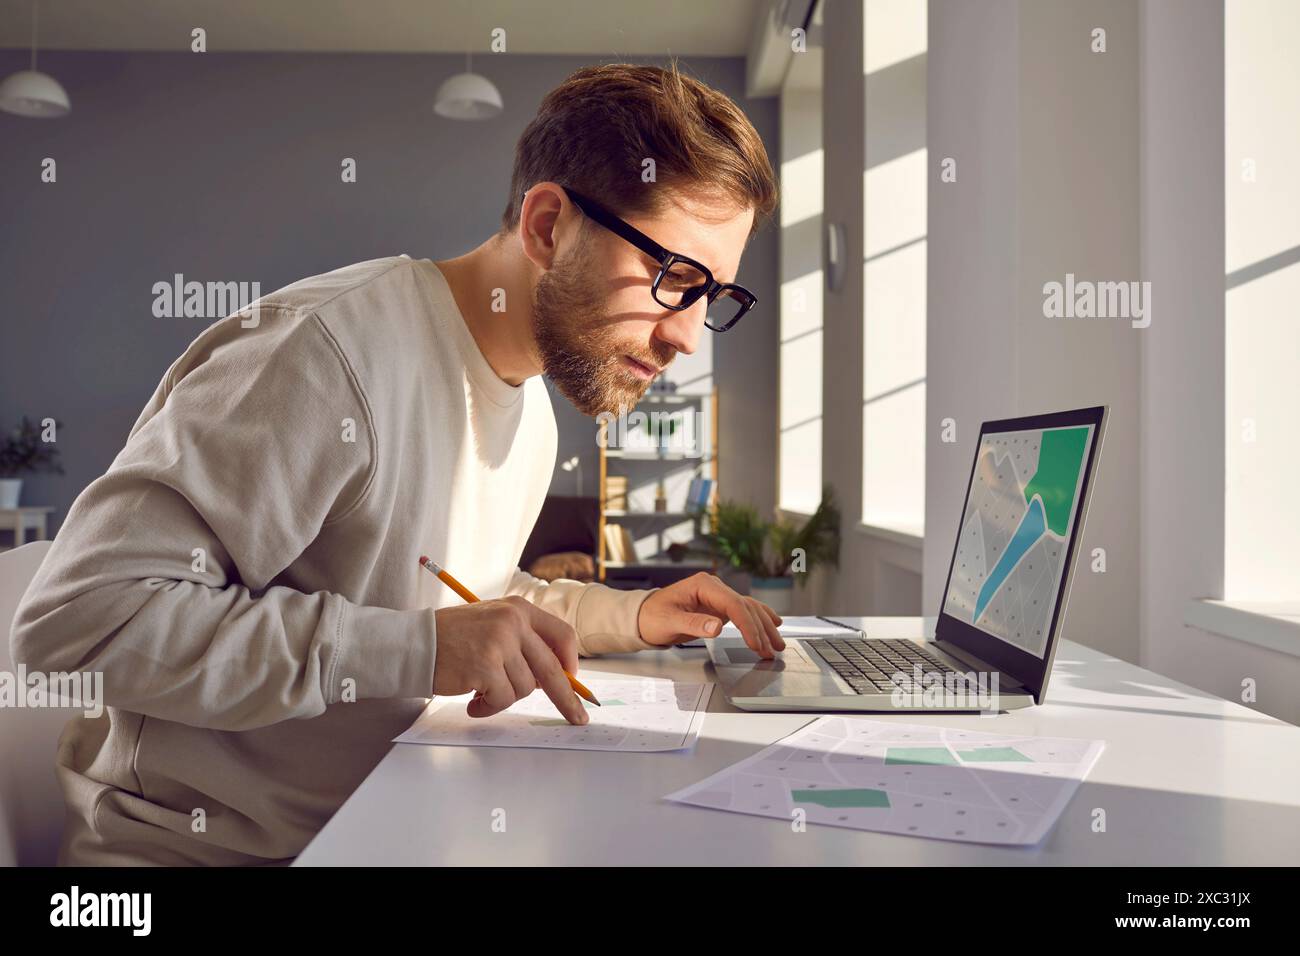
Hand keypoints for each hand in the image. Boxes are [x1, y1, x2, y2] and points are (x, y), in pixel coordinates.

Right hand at [432, 596, 587, 724]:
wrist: (415, 642)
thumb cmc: (452, 637)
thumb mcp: (493, 625)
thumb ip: (522, 643)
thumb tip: (552, 678)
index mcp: (519, 609)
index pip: (562, 634)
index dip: (570, 661)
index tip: (573, 680)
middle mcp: (513, 622)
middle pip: (551, 669)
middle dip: (567, 698)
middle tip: (578, 717)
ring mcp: (499, 643)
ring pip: (524, 689)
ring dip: (503, 698)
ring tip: (480, 691)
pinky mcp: (485, 666)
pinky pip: (502, 700)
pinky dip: (488, 707)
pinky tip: (472, 701)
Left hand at [637, 572, 784, 658]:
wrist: (644, 616)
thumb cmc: (652, 617)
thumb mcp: (669, 622)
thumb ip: (693, 624)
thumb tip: (716, 626)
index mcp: (703, 585)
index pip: (733, 604)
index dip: (747, 625)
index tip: (755, 644)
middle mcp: (714, 588)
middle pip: (746, 607)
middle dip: (761, 629)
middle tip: (771, 650)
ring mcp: (718, 597)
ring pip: (749, 609)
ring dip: (765, 627)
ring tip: (777, 645)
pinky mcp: (719, 607)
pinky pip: (744, 612)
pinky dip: (759, 621)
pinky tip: (774, 624)